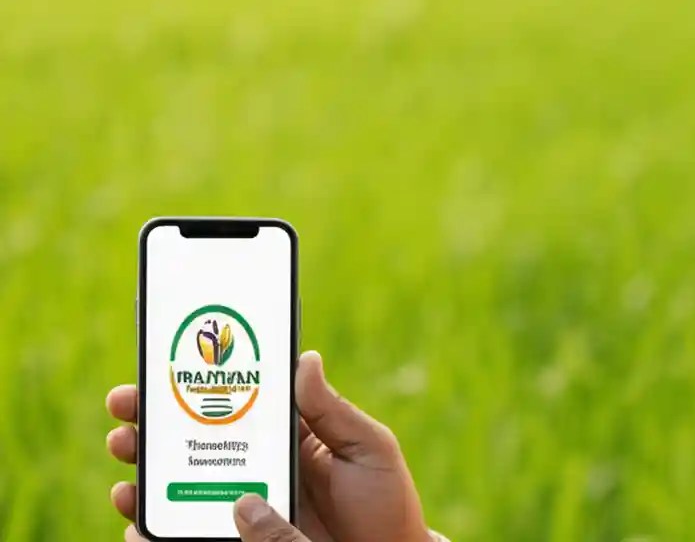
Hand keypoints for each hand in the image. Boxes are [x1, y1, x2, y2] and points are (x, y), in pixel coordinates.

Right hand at [107, 350, 434, 541]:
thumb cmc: (384, 503)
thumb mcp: (367, 448)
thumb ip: (332, 410)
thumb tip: (305, 358)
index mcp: (286, 434)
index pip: (230, 402)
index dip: (189, 387)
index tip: (156, 373)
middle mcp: (256, 467)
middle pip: (191, 442)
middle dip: (149, 428)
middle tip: (123, 420)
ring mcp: (244, 505)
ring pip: (178, 487)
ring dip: (142, 480)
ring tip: (126, 480)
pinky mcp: (240, 538)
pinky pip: (188, 532)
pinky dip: (155, 530)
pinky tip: (138, 526)